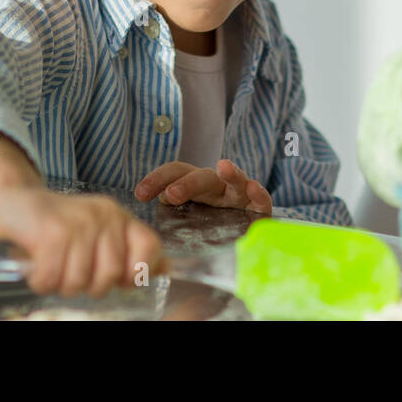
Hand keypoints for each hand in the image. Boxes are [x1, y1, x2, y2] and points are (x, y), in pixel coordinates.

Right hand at [0, 183, 161, 297]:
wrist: (13, 199)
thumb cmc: (56, 225)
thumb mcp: (97, 234)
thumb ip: (128, 252)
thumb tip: (165, 270)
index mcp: (119, 217)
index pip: (149, 247)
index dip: (137, 272)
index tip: (119, 280)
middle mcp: (104, 216)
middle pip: (110, 276)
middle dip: (86, 285)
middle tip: (70, 271)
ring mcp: (79, 223)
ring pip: (80, 281)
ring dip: (60, 284)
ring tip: (51, 266)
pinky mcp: (52, 232)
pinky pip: (52, 278)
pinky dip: (41, 280)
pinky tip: (37, 266)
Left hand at [134, 159, 273, 214]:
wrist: (239, 235)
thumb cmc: (205, 224)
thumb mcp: (185, 218)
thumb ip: (169, 216)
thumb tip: (146, 218)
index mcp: (194, 185)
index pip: (175, 173)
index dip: (157, 180)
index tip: (140, 194)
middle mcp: (216, 186)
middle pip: (202, 176)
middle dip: (187, 183)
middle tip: (171, 195)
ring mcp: (238, 195)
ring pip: (235, 180)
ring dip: (230, 172)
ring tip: (224, 166)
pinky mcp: (257, 208)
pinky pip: (261, 200)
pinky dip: (259, 193)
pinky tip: (253, 188)